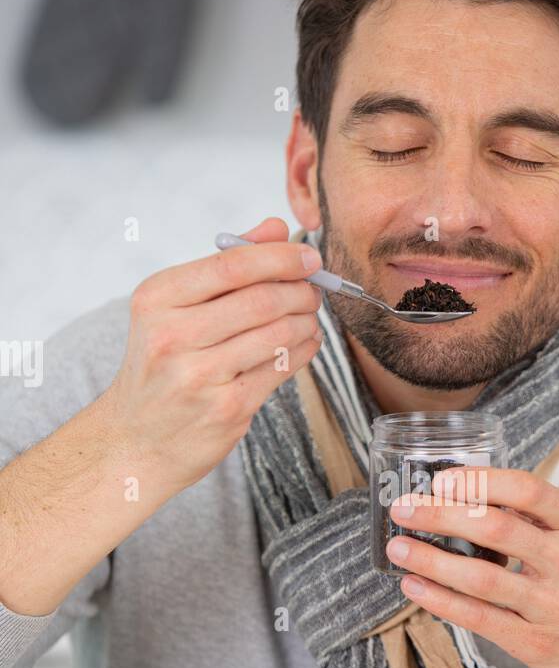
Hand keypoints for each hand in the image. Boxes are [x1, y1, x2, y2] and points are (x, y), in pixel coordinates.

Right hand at [103, 217, 322, 489]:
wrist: (137, 438)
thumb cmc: (161, 365)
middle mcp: (172, 336)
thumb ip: (225, 266)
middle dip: (300, 292)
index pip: (232, 265)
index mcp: (157, 299)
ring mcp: (199, 376)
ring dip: (306, 321)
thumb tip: (275, 228)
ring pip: (277, 334)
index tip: (309, 258)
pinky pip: (281, 368)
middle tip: (313, 291)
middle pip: (261, 300)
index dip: (281, 257)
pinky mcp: (226, 408)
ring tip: (308, 317)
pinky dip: (303, 350)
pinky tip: (303, 342)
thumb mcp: (173, 308)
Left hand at [385, 467, 558, 667]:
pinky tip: (416, 588)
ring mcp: (552, 605)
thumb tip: (475, 498)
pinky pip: (479, 618)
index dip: (478, 480)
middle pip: (494, 527)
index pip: (527, 489)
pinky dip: (441, 601)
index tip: (442, 480)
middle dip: (439, 515)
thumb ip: (540, 520)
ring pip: (479, 577)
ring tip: (398, 547)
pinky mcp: (537, 644)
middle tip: (404, 508)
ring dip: (429, 560)